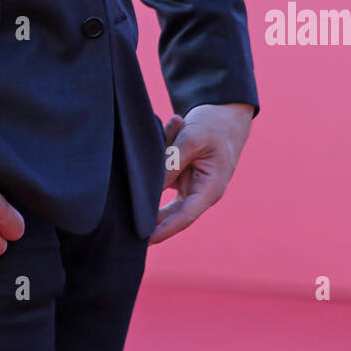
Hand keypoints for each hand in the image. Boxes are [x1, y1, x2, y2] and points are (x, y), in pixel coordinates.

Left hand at [148, 102, 252, 244]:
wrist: (225, 109)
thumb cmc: (215, 125)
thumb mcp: (192, 140)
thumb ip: (171, 163)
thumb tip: (149, 189)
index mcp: (209, 189)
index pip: (184, 217)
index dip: (164, 230)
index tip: (145, 241)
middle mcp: (198, 190)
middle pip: (170, 210)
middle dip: (150, 212)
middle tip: (125, 220)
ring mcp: (188, 181)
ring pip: (162, 183)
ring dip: (158, 162)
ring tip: (176, 129)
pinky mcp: (178, 170)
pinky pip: (162, 167)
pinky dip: (163, 147)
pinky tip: (177, 124)